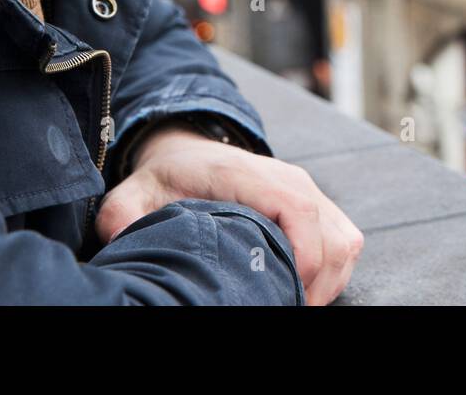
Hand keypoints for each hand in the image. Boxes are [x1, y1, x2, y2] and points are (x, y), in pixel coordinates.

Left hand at [96, 125, 363, 305]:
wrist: (190, 152)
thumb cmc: (168, 178)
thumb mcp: (135, 192)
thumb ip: (124, 213)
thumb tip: (119, 238)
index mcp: (248, 173)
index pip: (296, 207)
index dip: (302, 254)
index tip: (287, 293)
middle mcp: (289, 178)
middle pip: (328, 234)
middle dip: (314, 284)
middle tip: (283, 312)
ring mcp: (310, 191)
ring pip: (343, 243)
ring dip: (326, 282)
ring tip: (292, 305)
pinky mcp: (321, 206)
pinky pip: (345, 243)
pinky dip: (334, 272)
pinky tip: (304, 291)